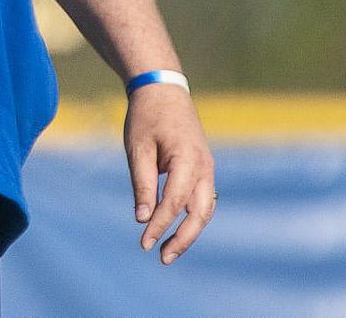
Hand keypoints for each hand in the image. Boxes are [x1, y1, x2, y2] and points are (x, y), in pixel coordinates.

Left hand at [124, 84, 215, 264]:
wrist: (162, 88)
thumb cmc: (147, 116)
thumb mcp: (138, 147)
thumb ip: (142, 184)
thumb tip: (143, 219)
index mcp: (187, 159)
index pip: (175, 202)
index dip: (161, 225)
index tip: (144, 242)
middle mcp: (204, 166)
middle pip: (199, 213)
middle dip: (183, 238)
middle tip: (162, 257)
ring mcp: (206, 167)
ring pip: (204, 209)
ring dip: (189, 231)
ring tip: (168, 250)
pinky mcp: (202, 167)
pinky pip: (201, 198)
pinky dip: (191, 216)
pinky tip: (176, 228)